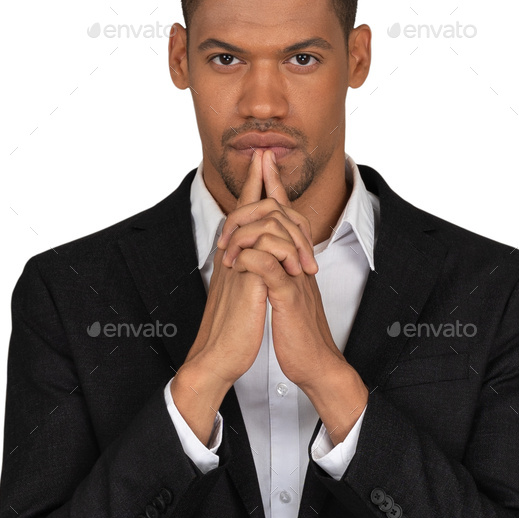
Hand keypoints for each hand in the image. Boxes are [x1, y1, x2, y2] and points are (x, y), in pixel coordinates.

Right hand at [170, 150, 269, 442]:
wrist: (217, 359)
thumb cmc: (233, 333)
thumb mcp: (246, 295)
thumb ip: (253, 273)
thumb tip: (263, 262)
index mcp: (234, 258)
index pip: (243, 213)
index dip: (252, 184)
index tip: (261, 158)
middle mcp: (232, 255)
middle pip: (247, 205)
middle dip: (262, 180)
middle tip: (269, 159)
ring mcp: (238, 266)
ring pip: (260, 222)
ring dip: (287, 223)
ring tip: (302, 242)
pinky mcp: (247, 281)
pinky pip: (266, 249)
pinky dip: (285, 248)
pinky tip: (298, 262)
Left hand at [218, 149, 367, 439]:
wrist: (316, 365)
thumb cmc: (299, 335)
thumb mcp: (286, 296)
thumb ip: (277, 273)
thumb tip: (264, 258)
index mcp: (296, 261)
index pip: (288, 216)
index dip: (276, 186)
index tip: (265, 160)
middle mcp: (299, 263)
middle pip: (283, 214)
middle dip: (263, 192)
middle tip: (242, 189)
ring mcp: (295, 278)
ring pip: (275, 234)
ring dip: (246, 232)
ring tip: (227, 246)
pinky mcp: (288, 298)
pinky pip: (269, 267)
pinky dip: (251, 258)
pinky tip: (236, 261)